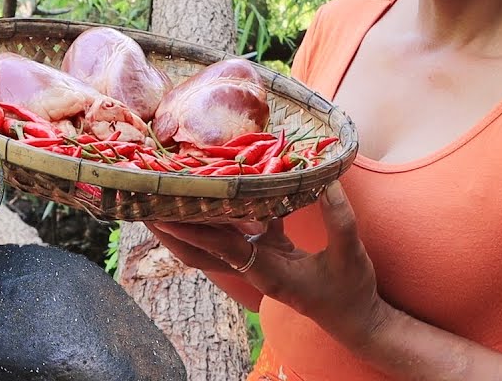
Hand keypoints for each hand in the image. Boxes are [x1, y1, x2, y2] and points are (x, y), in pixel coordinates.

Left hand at [145, 181, 391, 348]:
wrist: (356, 320)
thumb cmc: (351, 291)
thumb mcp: (351, 253)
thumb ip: (339, 218)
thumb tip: (325, 181)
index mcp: (270, 273)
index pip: (224, 250)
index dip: (195, 233)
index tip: (166, 216)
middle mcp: (256, 269)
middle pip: (203, 251)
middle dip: (173, 232)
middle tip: (145, 207)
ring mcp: (259, 263)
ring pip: (216, 243)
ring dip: (191, 223)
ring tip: (166, 196)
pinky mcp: (269, 255)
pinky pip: (240, 232)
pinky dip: (228, 214)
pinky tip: (224, 186)